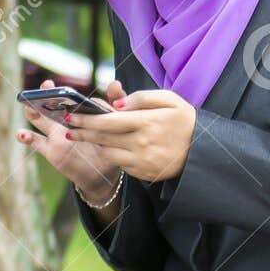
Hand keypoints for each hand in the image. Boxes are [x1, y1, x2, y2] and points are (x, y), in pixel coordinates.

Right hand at [16, 76, 125, 203]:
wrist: (104, 174)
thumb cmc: (111, 146)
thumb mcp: (117, 125)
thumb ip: (115, 104)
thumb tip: (115, 83)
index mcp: (81, 112)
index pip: (75, 99)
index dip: (73, 95)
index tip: (71, 93)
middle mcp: (67, 120)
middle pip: (52, 103)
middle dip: (48, 92)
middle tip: (47, 85)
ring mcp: (57, 135)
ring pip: (40, 119)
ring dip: (32, 110)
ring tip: (28, 103)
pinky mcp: (51, 150)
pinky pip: (37, 142)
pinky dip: (27, 137)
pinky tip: (21, 134)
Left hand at [61, 85, 196, 182]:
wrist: (202, 150)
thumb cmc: (184, 119)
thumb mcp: (169, 99)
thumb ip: (141, 97)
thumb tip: (115, 104)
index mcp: (146, 122)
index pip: (107, 121)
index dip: (86, 119)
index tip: (71, 115)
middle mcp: (141, 143)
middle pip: (102, 138)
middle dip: (81, 132)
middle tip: (67, 128)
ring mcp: (141, 160)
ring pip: (107, 152)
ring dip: (94, 144)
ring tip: (83, 136)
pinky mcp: (142, 172)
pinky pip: (119, 163)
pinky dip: (112, 154)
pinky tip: (109, 147)